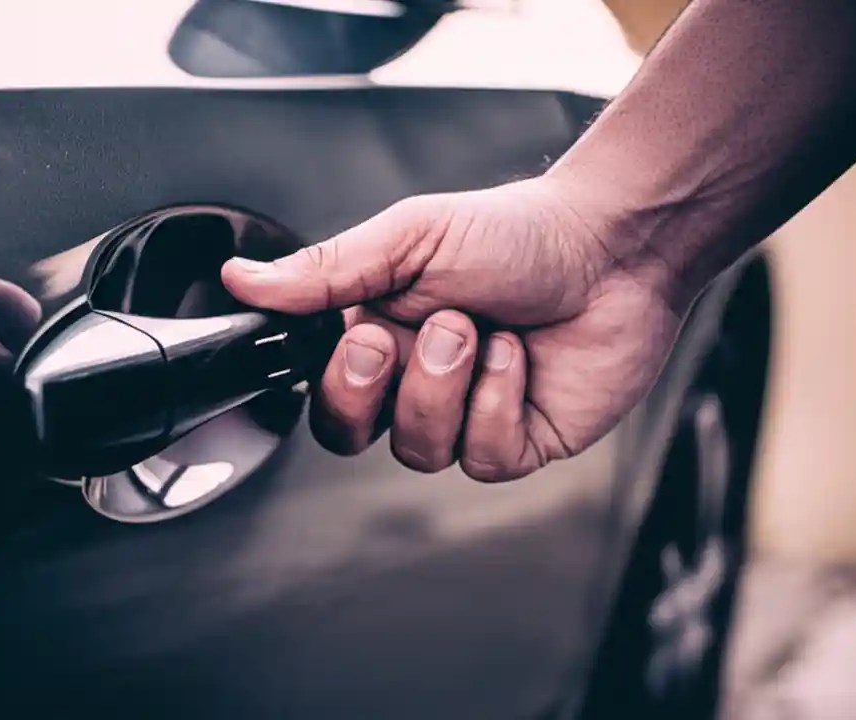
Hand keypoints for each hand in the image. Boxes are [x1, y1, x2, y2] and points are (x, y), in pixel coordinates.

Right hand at [221, 177, 682, 480]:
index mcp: (377, 332)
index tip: (364, 335)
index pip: (319, 390)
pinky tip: (519, 357)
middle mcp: (413, 380)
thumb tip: (241, 277)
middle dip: (378, 391)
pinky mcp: (517, 441)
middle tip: (418, 333)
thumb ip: (324, 270)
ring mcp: (464, 414)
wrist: (613, 245)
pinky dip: (496, 403)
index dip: (335, 380)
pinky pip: (479, 457)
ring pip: (416, 449)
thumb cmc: (516, 232)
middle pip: (348, 435)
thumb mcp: (409, 238)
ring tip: (482, 330)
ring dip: (447, 386)